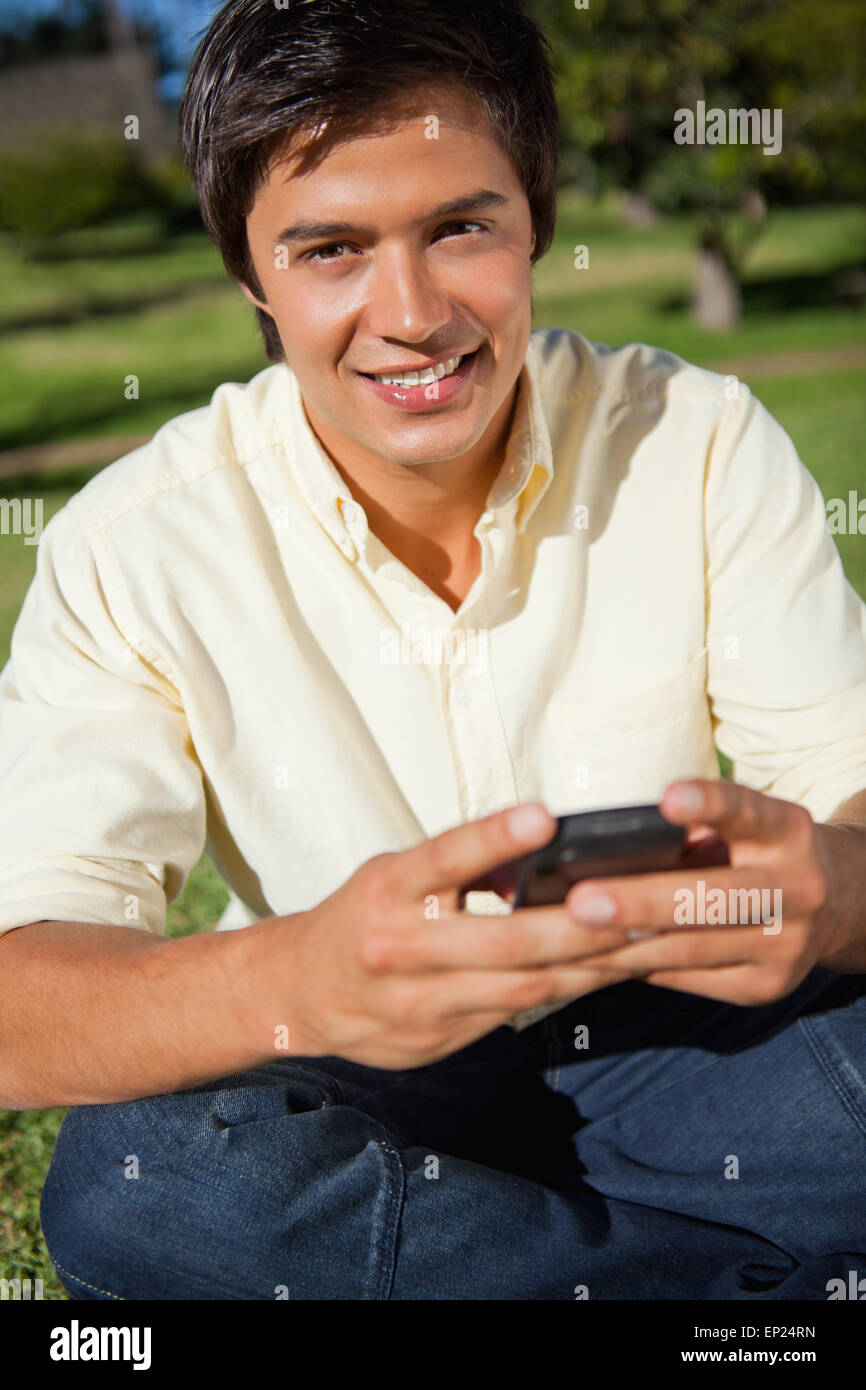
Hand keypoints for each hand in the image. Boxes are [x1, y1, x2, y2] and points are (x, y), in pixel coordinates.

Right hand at [270, 804, 640, 1069]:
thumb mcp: (395, 875)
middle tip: (642, 904)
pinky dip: (565, 991)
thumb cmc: (364, 916)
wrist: (298, 994)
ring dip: (590, 965)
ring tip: (648, 941)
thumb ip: (458, 868)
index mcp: (387, 891)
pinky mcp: (436, 1040)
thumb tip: (543, 847)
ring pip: (521, 987)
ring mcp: (418, 1002)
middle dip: (580, 926)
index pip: (443, 858)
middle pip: (504, 940)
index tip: (543, 816)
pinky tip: (607, 974)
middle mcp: (399, 947)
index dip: (493, 838)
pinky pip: (515, 1016)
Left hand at [565, 778, 838, 1005]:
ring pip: (693, 948)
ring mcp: (787, 944)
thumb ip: (687, 834)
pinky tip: (592, 964)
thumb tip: (594, 851)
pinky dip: (637, 969)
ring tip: (567, 941)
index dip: (709, 805)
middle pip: (712, 897)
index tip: (668, 800)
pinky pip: (689, 979)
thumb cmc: (753, 853)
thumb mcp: (740, 829)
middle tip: (579, 902)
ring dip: (623, 946)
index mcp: (787, 833)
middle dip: (640, 901)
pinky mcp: (767, 986)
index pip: (748, 812)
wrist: (836, 906)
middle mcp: (798, 888)